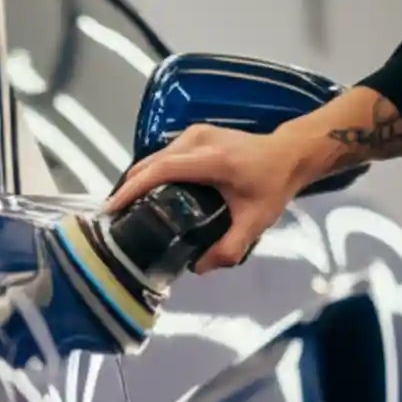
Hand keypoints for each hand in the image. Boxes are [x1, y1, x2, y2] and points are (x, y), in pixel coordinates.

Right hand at [103, 124, 307, 273]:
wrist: (288, 154)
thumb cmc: (273, 186)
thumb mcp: (256, 222)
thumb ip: (230, 248)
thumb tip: (198, 268)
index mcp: (212, 159)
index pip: (162, 170)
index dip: (134, 188)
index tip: (113, 207)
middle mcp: (198, 140)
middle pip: (151, 162)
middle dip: (129, 188)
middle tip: (115, 217)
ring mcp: (195, 133)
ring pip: (155, 157)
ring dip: (139, 180)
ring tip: (128, 208)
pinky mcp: (194, 134)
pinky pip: (164, 154)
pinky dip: (151, 172)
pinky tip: (148, 193)